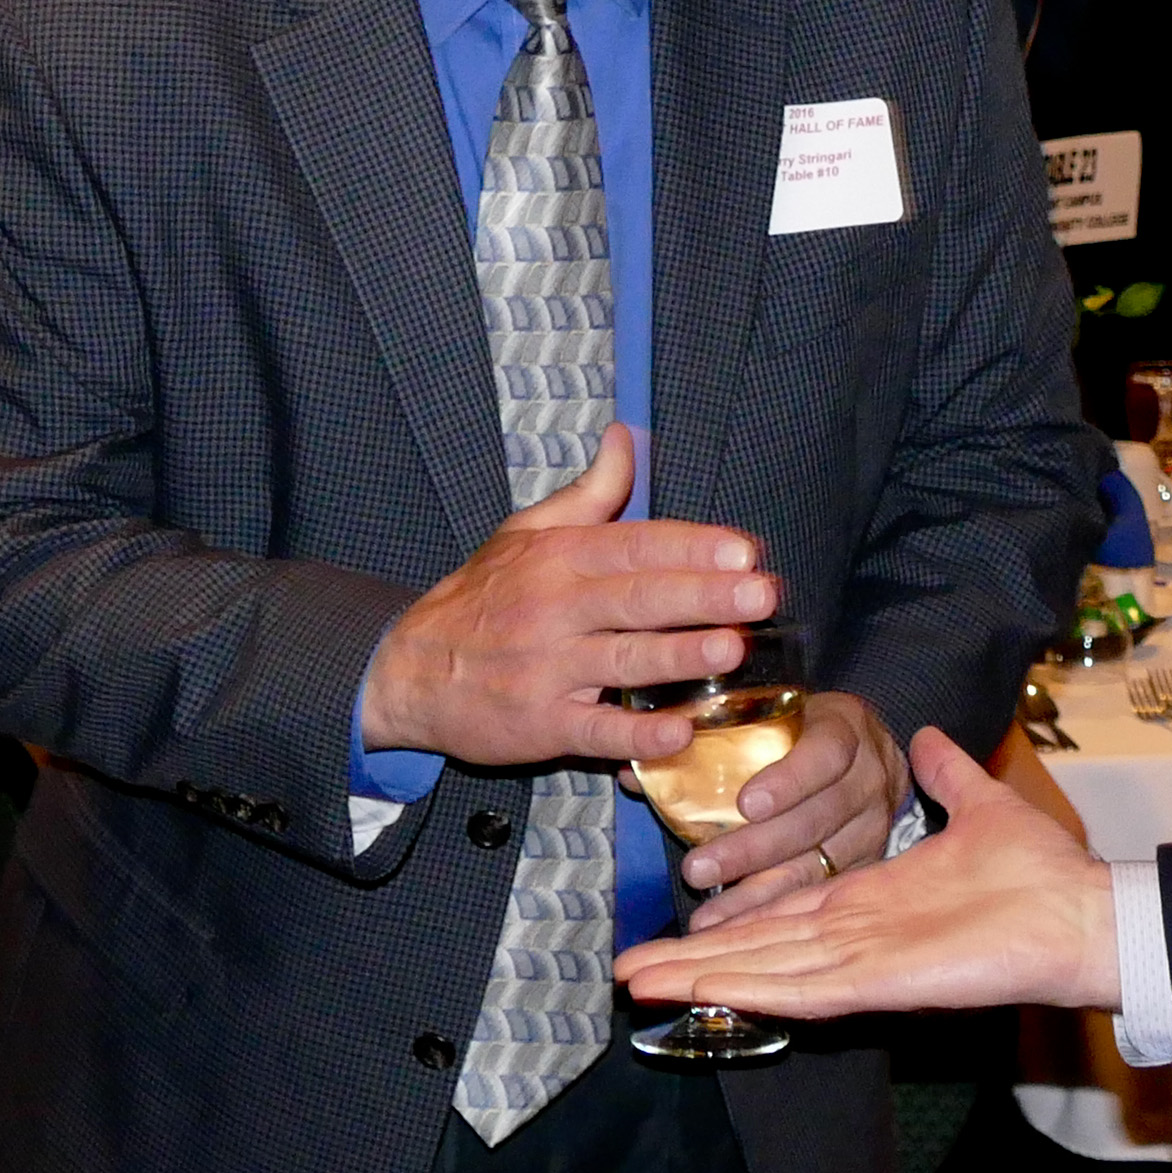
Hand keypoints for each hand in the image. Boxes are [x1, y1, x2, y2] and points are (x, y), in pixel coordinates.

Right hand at [355, 426, 777, 769]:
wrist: (409, 671)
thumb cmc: (481, 600)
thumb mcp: (525, 533)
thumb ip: (589, 492)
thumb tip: (627, 437)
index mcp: (558, 558)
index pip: (634, 545)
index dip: (691, 546)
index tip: (744, 548)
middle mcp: (554, 609)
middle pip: (637, 598)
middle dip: (703, 595)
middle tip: (762, 592)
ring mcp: (547, 670)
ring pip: (623, 660)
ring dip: (679, 656)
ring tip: (733, 649)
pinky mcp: (541, 725)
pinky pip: (595, 731)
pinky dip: (636, 735)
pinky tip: (679, 733)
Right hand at [614, 730, 1119, 1008]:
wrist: (1084, 914)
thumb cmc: (1041, 872)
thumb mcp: (981, 807)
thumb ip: (947, 777)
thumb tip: (928, 735)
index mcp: (870, 902)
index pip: (784, 913)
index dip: (732, 916)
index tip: (684, 913)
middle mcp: (855, 939)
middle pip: (755, 951)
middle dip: (690, 958)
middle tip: (625, 966)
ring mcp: (862, 965)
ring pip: (763, 972)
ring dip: (699, 977)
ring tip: (635, 980)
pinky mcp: (877, 981)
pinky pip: (800, 988)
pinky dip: (748, 988)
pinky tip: (700, 988)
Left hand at [661, 689, 904, 925]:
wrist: (866, 750)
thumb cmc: (799, 728)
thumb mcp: (766, 714)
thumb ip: (703, 736)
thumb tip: (628, 771)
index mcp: (846, 729)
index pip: (825, 755)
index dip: (787, 781)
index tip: (744, 804)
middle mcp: (869, 781)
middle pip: (815, 820)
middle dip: (753, 850)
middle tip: (697, 869)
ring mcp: (872, 827)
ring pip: (818, 866)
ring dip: (758, 894)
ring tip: (707, 918)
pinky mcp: (866, 865)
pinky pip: (821, 895)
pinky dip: (774, 914)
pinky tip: (734, 933)